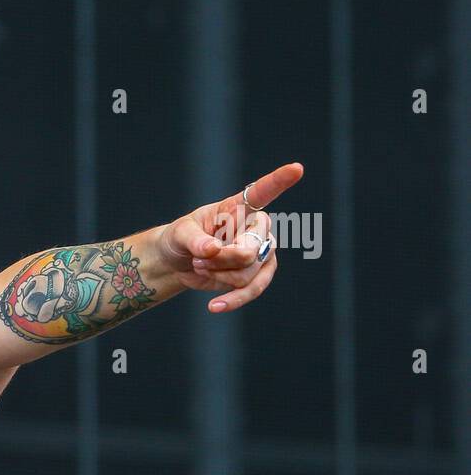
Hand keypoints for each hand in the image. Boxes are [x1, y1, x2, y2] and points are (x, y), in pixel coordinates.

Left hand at [157, 162, 303, 311]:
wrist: (178, 263)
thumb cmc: (181, 238)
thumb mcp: (180, 234)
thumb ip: (195, 240)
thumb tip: (211, 250)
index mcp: (239, 206)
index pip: (262, 191)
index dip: (279, 180)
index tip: (297, 168)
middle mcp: (257, 227)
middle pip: (250, 249)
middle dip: (221, 260)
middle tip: (199, 258)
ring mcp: (261, 251)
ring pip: (249, 272)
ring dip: (220, 275)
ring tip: (200, 266)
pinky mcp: (257, 273)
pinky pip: (252, 289)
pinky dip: (233, 299)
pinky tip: (215, 306)